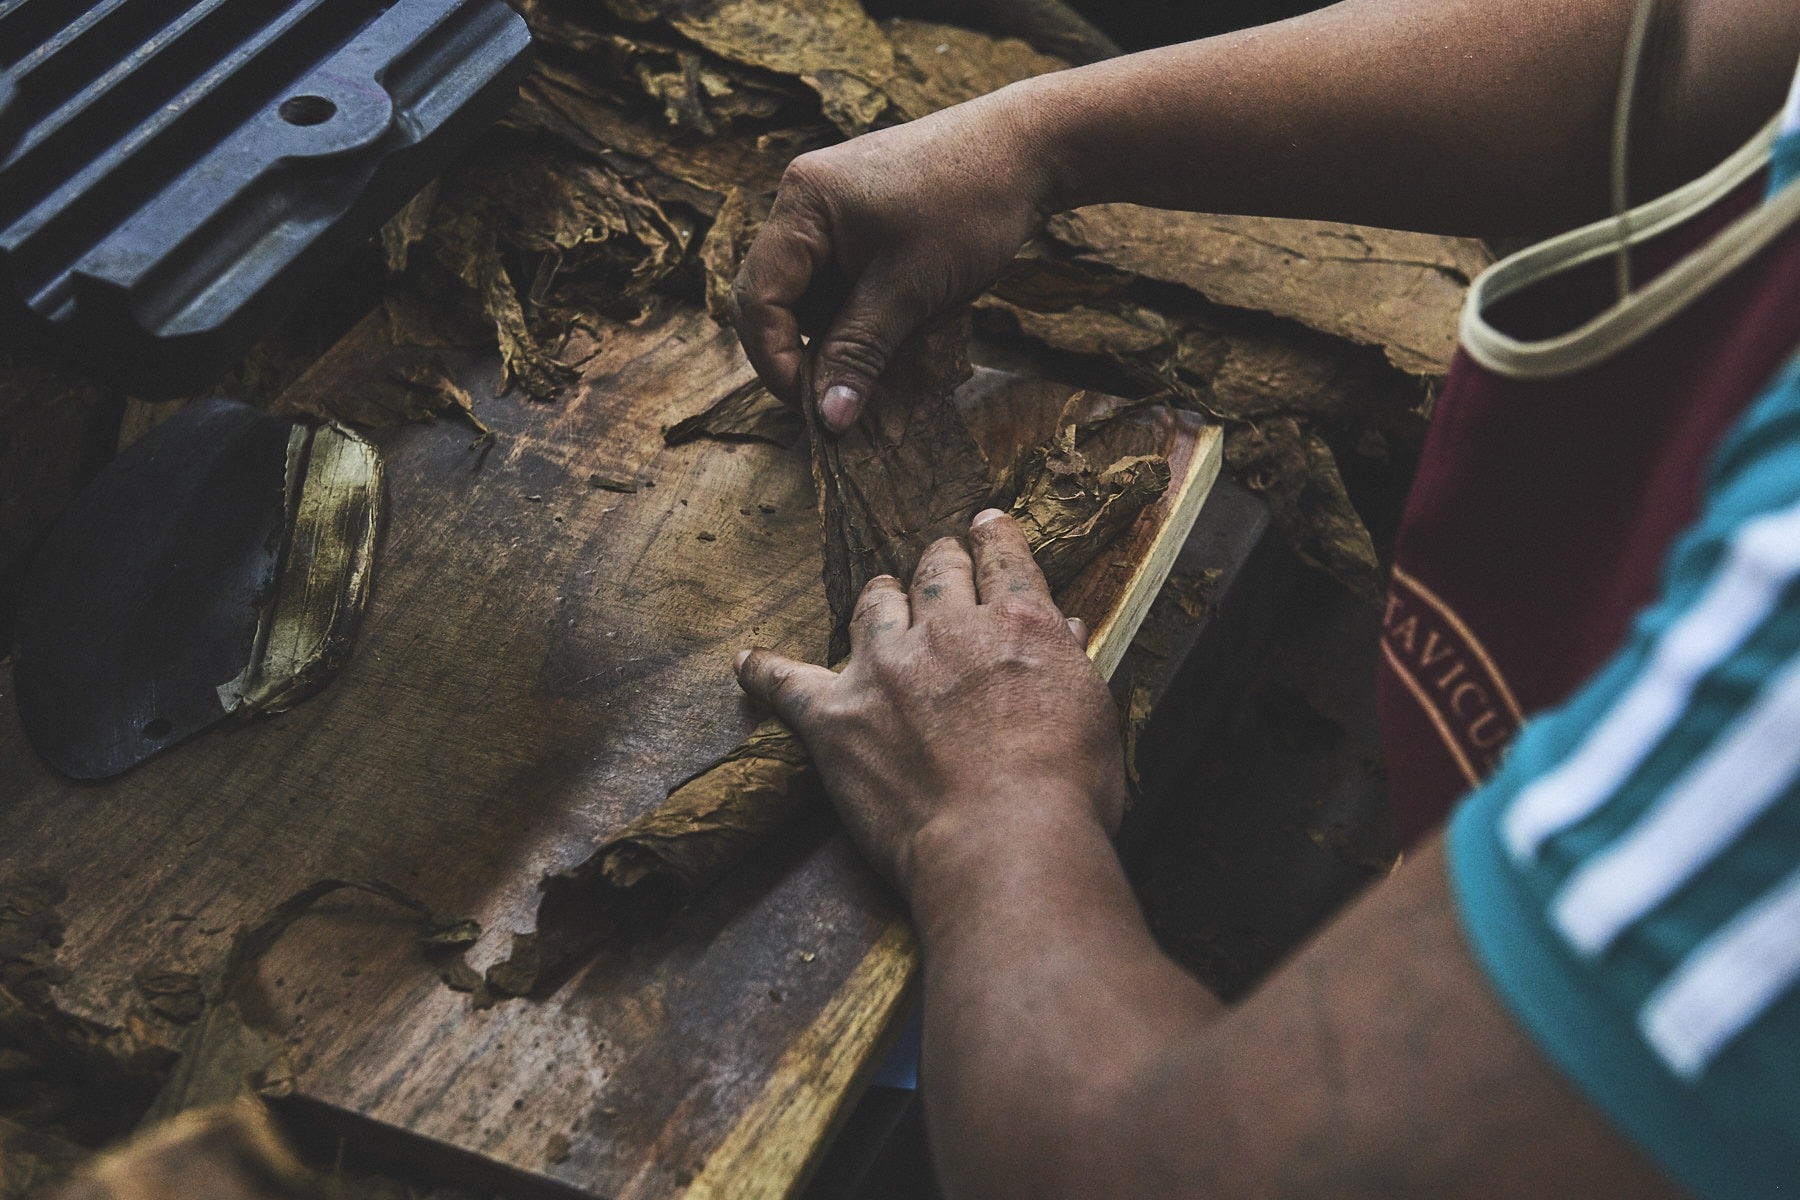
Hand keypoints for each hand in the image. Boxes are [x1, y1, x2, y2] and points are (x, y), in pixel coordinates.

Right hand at [727, 89, 1057, 432]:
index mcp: (802, 205)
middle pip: (775, 299)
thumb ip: (860, 351)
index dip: (776, 360)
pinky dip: (859, 317)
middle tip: (839, 400)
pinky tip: (893, 336)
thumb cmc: (970, 205)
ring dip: (835, 339)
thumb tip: (828, 419)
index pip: (757, 298)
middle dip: (802, 353)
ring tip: (878, 370)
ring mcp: (832, 212)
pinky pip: (840, 283)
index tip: (813, 407)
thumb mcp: (910, 289)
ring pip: (811, 297)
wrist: (1030, 149)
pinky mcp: (861, 223)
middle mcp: (804, 203)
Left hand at [733, 510, 1126, 894]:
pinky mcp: (836, 715)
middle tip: (937, 562)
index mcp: (1019, 622)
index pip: (1003, 557)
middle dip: (937, 562)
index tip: (986, 527)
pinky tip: (748, 662)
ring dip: (878, 597)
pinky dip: (765, 671)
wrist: (1002, 843)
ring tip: (878, 594)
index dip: (993, 538)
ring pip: (874, 605)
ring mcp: (885, 667)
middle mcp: (948, 629)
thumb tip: (1069, 626)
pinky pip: (787, 681)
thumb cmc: (1065, 792)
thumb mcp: (1094, 712)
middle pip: (934, 572)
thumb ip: (1071, 660)